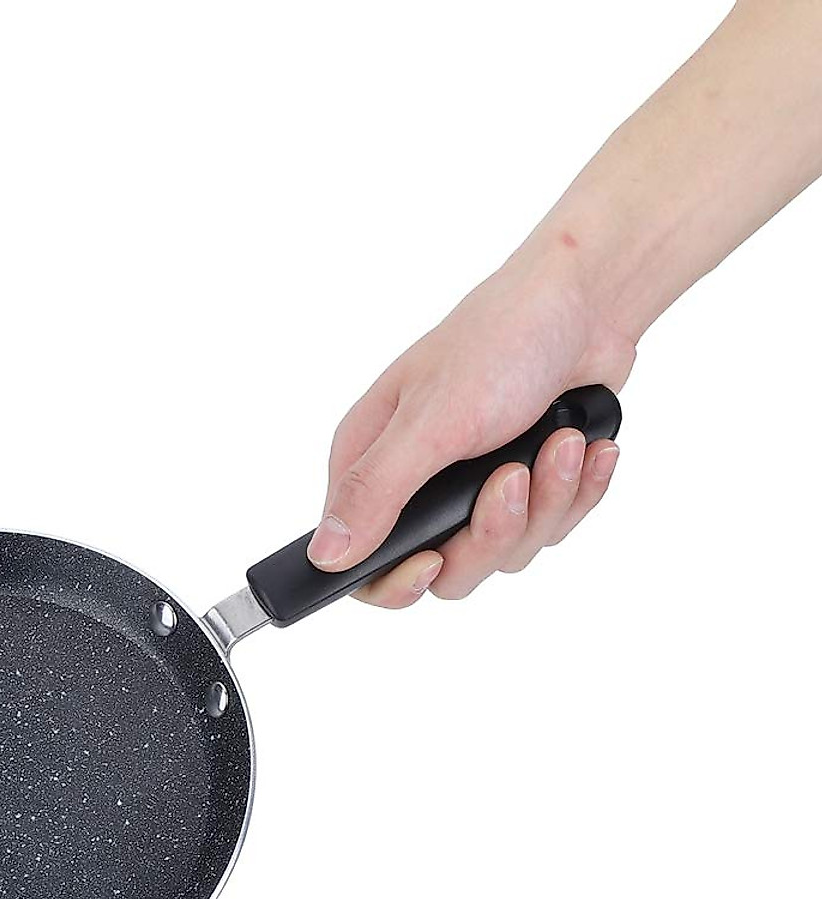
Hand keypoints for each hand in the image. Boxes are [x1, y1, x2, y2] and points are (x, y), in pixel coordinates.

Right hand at [308, 251, 634, 605]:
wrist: (585, 304)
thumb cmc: (499, 341)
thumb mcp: (430, 421)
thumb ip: (376, 492)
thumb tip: (326, 555)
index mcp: (373, 465)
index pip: (363, 565)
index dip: (397, 581)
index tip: (433, 559)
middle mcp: (417, 485)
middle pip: (447, 570)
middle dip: (492, 531)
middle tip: (512, 475)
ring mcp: (473, 491)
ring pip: (504, 553)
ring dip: (545, 501)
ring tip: (560, 443)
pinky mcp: (525, 488)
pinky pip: (549, 529)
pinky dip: (575, 491)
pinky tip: (583, 445)